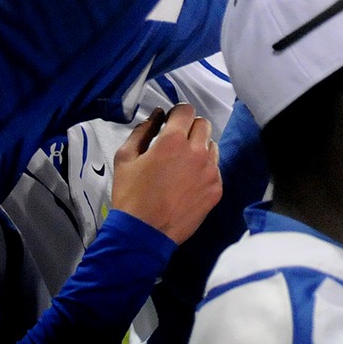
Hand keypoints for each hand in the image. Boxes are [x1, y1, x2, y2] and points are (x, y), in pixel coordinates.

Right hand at [110, 106, 222, 244]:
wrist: (144, 233)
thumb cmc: (131, 195)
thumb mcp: (125, 158)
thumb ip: (142, 131)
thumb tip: (156, 116)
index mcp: (173, 141)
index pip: (186, 110)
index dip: (177, 113)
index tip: (171, 122)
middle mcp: (197, 153)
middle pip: (203, 124)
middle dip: (189, 127)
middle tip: (176, 141)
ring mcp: (210, 171)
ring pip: (212, 146)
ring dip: (199, 147)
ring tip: (182, 163)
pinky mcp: (217, 189)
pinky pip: (215, 168)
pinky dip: (204, 168)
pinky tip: (188, 180)